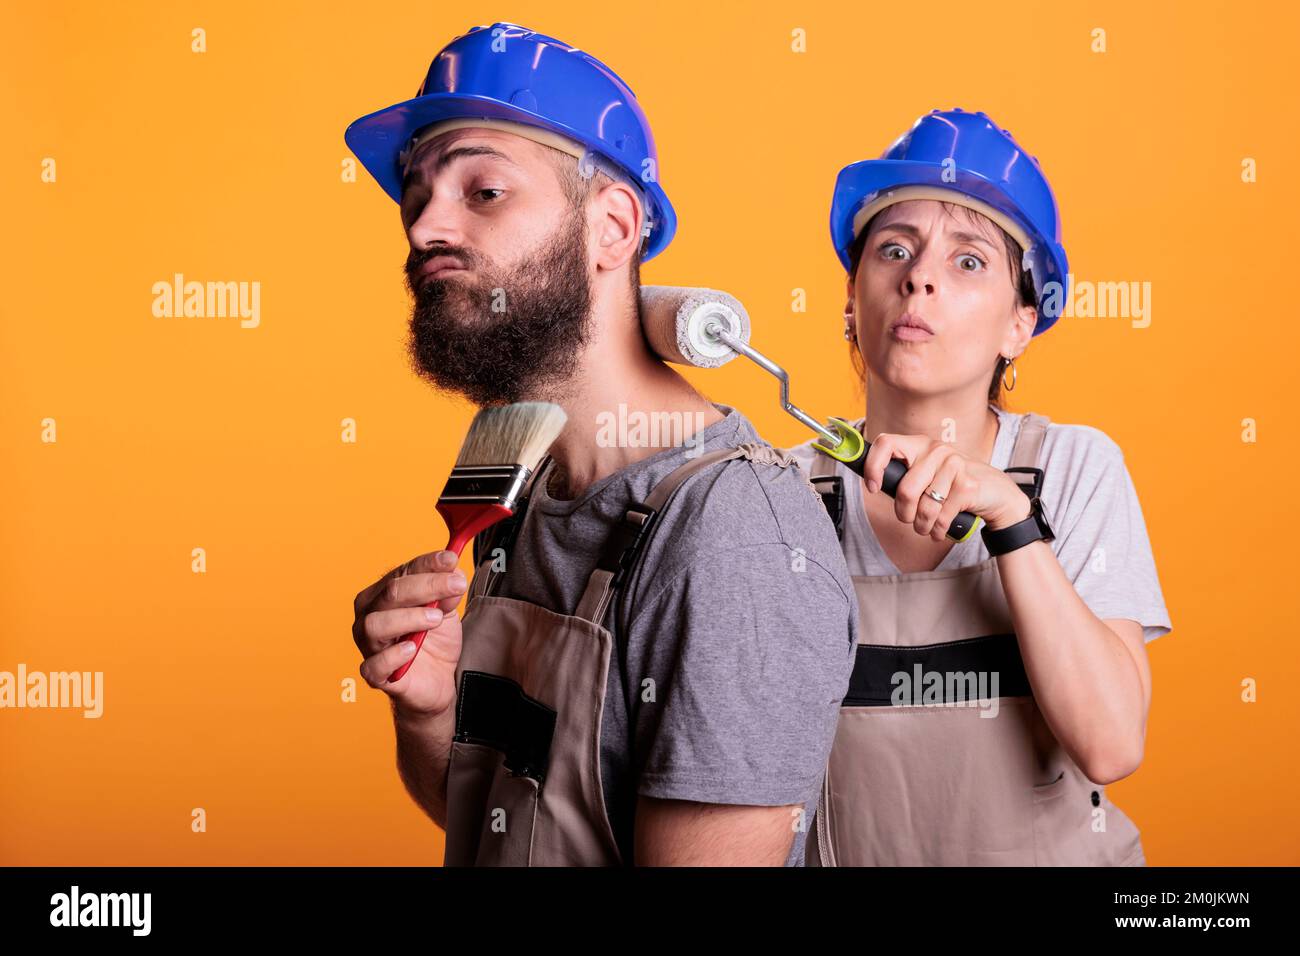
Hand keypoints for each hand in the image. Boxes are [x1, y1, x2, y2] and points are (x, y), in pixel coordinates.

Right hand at [351, 549, 468, 719]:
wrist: (437, 680)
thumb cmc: (433, 641)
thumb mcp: (445, 610)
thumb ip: (446, 591)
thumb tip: (453, 571)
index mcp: (382, 594)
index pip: (402, 572)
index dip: (428, 564)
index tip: (451, 560)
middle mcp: (369, 616)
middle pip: (390, 593)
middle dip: (427, 586)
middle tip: (455, 585)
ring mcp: (369, 646)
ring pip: (376, 625)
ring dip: (409, 617)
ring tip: (436, 618)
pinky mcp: (376, 675)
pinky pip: (373, 666)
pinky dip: (392, 655)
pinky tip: (412, 648)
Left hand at [862, 434, 1031, 539]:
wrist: (996, 493)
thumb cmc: (953, 486)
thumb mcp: (928, 473)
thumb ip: (905, 476)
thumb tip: (872, 483)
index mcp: (921, 444)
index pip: (886, 443)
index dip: (873, 466)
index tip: (872, 486)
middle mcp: (937, 451)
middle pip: (905, 489)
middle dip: (903, 513)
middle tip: (909, 519)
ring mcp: (955, 466)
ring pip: (924, 508)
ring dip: (921, 526)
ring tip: (926, 527)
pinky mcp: (968, 486)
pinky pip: (941, 517)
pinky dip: (937, 531)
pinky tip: (940, 530)